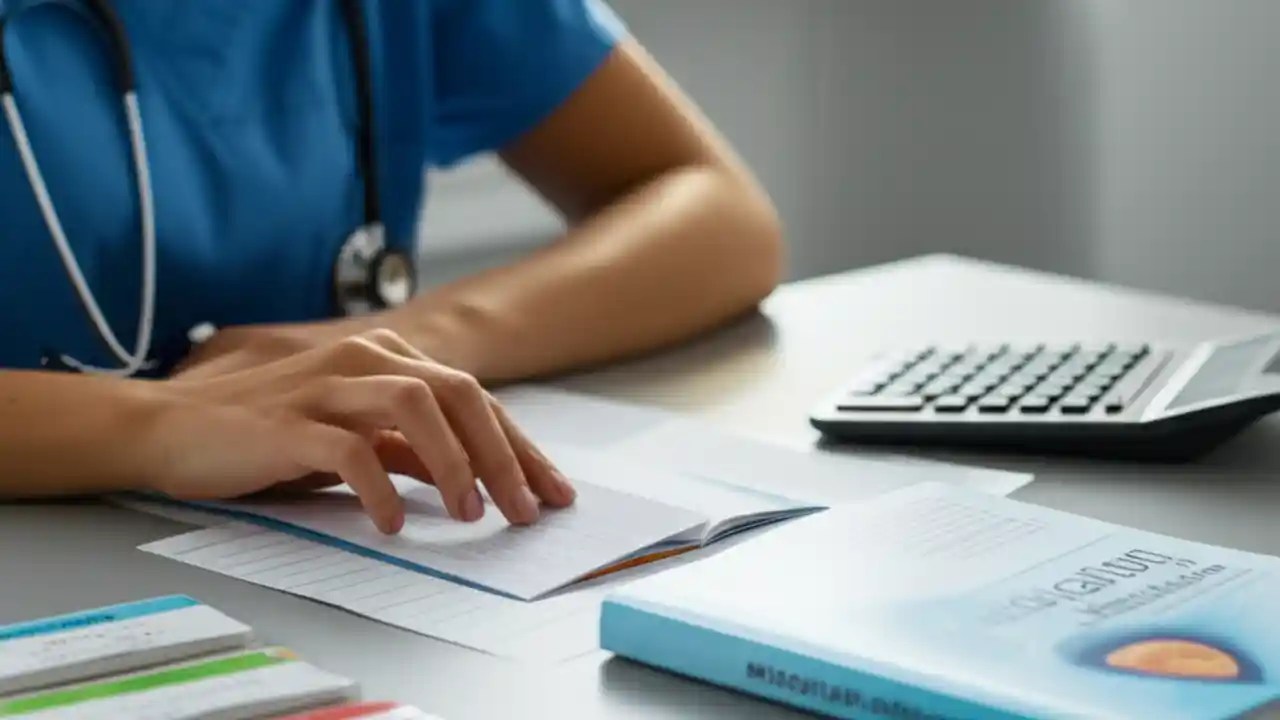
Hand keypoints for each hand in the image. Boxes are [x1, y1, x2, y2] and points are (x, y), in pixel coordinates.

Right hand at [146, 329, 575, 532]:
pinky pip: (349, 449)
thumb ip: (411, 447)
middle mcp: (366, 358)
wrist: (176, 428)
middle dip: (504, 456)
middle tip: (526, 511)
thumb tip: (476, 477)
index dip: (520, 446)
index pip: (474, 398)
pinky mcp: (288, 421)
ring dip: (454, 463)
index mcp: (388, 356)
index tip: (552, 492)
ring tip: (470, 514)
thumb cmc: (272, 434)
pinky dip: (380, 488)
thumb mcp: (357, 438)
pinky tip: (394, 523)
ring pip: (416, 406)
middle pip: (459, 395)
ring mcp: (327, 385)